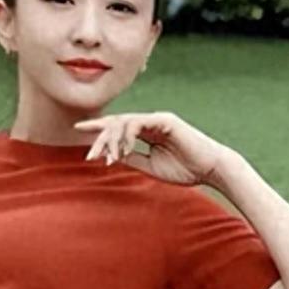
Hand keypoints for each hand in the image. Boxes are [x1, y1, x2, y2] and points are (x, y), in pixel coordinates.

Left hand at [73, 112, 231, 186]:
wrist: (211, 169)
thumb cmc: (184, 169)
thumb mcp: (150, 166)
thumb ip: (131, 159)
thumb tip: (110, 157)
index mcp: (146, 131)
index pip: (117, 126)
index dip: (97, 127)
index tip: (77, 129)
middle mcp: (149, 122)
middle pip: (116, 123)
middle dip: (100, 138)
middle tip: (89, 155)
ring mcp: (157, 118)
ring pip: (125, 122)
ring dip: (113, 142)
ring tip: (108, 159)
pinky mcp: (165, 120)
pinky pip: (139, 124)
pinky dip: (128, 137)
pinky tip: (124, 151)